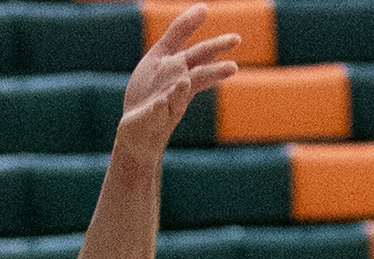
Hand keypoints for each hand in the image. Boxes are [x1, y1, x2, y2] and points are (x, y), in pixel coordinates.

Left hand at [117, 4, 239, 161]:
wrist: (138, 131)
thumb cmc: (153, 90)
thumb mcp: (162, 55)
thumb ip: (179, 32)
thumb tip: (204, 7)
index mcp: (182, 69)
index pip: (200, 56)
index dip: (215, 48)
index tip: (235, 41)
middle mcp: (179, 86)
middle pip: (197, 77)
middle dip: (213, 72)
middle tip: (233, 68)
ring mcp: (167, 104)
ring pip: (178, 96)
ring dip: (182, 90)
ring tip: (185, 82)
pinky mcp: (152, 118)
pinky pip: (156, 112)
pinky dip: (159, 107)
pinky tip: (160, 103)